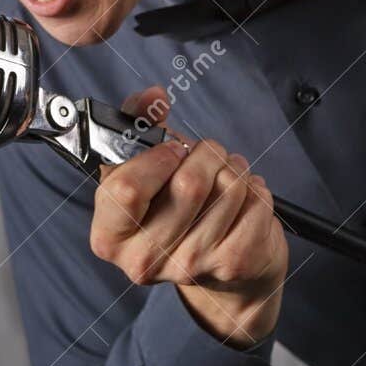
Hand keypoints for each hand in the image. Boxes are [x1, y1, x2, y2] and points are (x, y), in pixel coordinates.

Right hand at [87, 86, 288, 347]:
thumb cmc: (169, 206)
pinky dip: (256, 189)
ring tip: (227, 173)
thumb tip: (153, 96)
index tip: (173, 149)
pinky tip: (245, 197)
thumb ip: (138, 123)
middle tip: (208, 155)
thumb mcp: (141, 167)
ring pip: (229, 187)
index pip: (128, 189)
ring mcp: (191, 266)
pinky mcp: (233, 265)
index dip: (158, 157)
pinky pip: (257, 203)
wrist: (213, 268)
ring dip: (233, 167)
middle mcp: (144, 260)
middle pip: (189, 184)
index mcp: (109, 236)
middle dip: (206, 153)